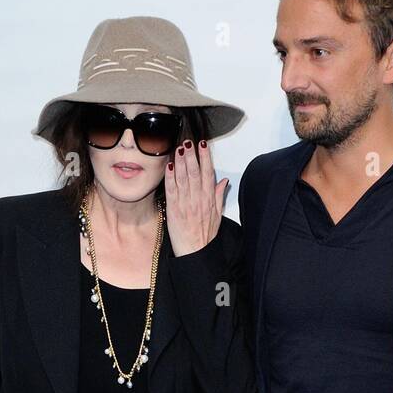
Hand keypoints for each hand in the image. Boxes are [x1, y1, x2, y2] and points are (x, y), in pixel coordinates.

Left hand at [164, 139, 228, 255]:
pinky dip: (170, 176)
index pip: (207, 173)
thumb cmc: (205, 236)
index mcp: (208, 199)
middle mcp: (197, 198)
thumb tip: (224, 182)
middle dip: (192, 155)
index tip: (203, 145)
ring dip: (181, 161)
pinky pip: (171, 189)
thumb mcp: (217, 215)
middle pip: (195, 172)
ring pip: (183, 177)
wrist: (195, 252)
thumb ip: (219, 196)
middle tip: (189, 141)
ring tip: (179, 147)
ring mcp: (185, 203)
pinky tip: (169, 165)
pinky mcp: (173, 208)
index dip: (205, 157)